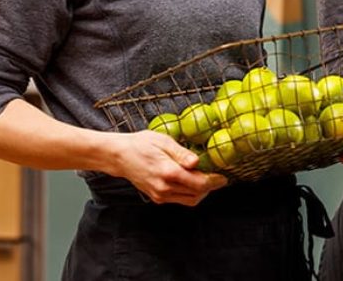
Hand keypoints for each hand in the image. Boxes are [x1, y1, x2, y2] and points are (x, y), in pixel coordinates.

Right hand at [106, 131, 225, 206]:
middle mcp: (164, 188)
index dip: (214, 182)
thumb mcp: (164, 141)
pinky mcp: (156, 197)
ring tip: (205, 178)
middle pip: (197, 195)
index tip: (224, 177)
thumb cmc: (141, 144)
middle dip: (210, 187)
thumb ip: (182, 153)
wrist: (119, 156)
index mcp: (168, 173)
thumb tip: (197, 162)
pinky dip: (189, 193)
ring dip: (200, 192)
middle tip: (217, 177)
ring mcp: (159, 195)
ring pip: (189, 200)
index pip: (199, 184)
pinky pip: (179, 199)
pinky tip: (191, 181)